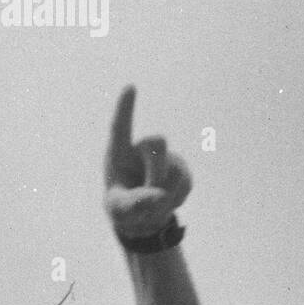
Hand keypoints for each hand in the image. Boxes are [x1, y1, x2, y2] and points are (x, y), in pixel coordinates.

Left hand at [104, 86, 191, 238]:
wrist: (142, 216)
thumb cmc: (122, 208)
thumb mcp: (120, 211)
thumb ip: (134, 204)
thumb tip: (159, 195)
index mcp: (119, 154)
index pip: (120, 128)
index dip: (125, 108)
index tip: (129, 87)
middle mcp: (142, 149)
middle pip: (158, 143)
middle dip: (156, 171)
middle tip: (152, 198)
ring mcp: (165, 158)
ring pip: (173, 171)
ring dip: (163, 196)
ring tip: (152, 204)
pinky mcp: (182, 170)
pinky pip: (184, 184)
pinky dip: (174, 200)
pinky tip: (165, 202)